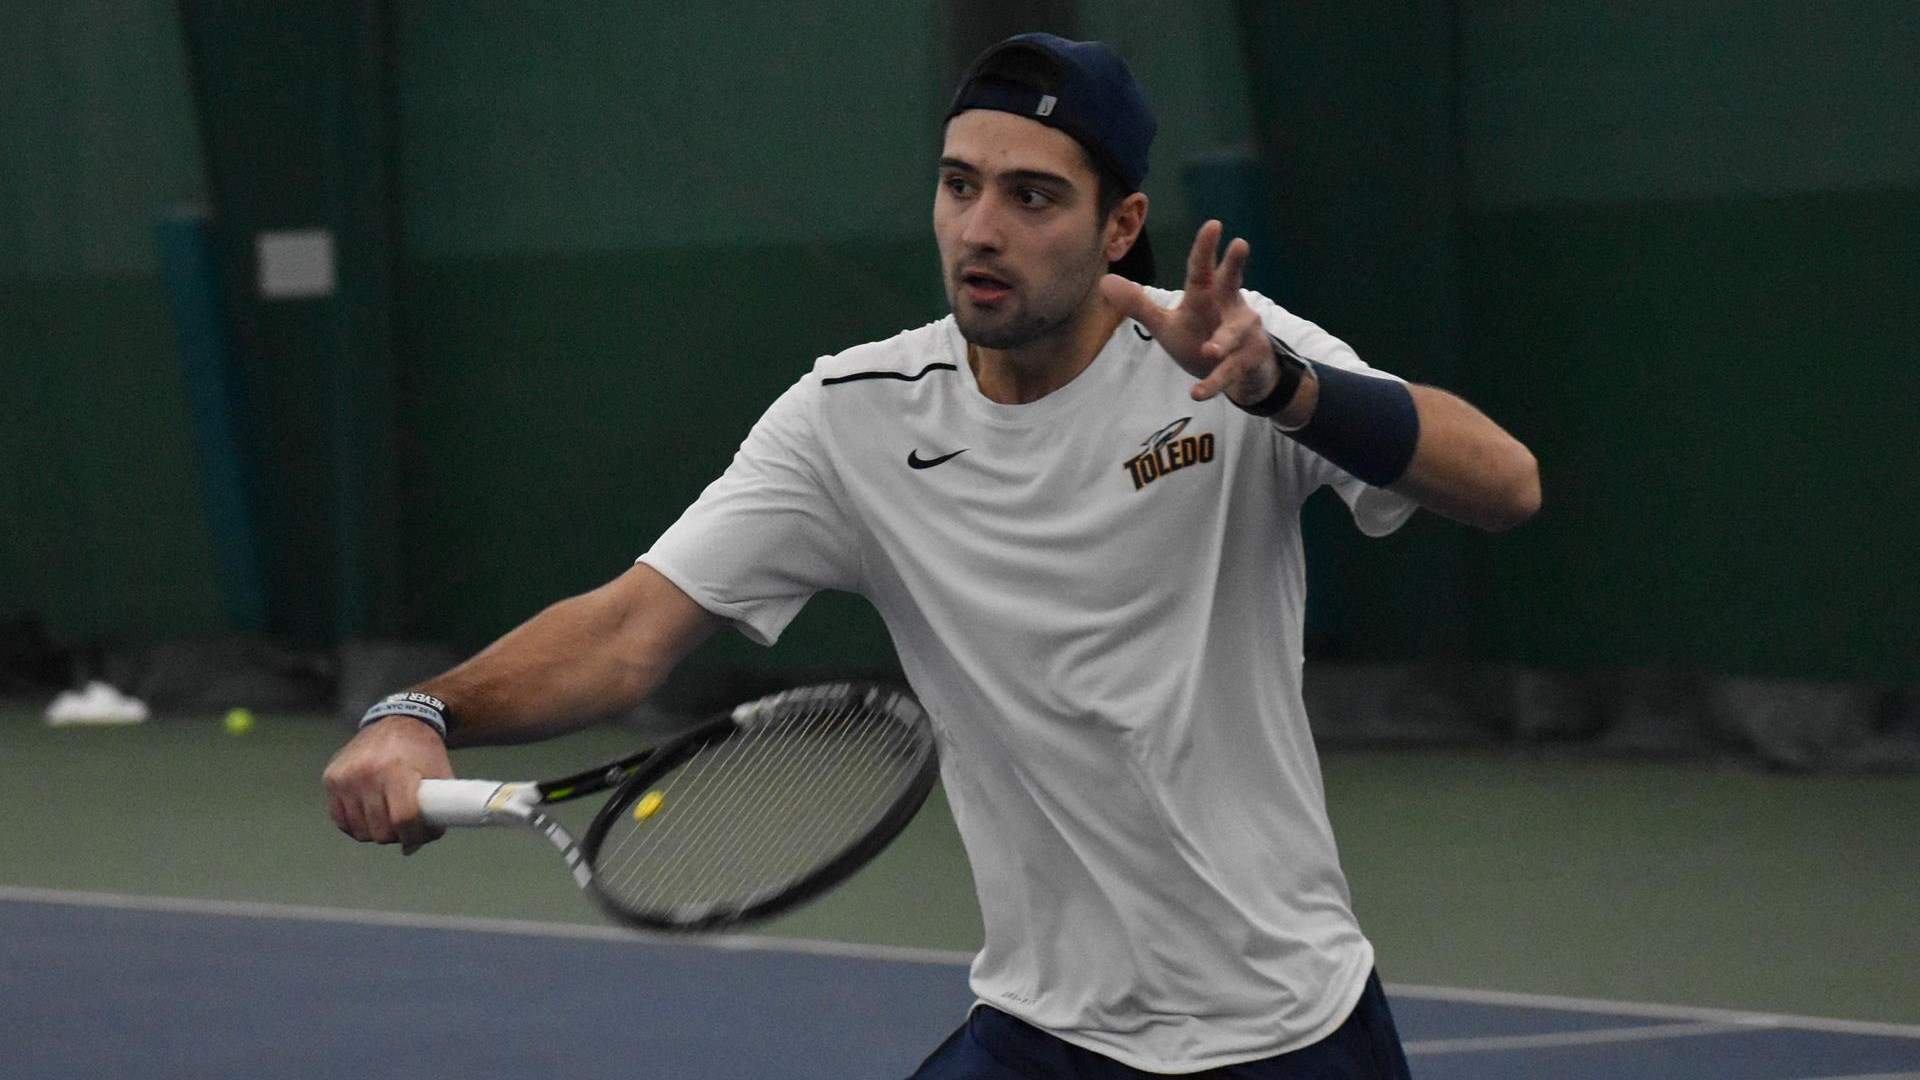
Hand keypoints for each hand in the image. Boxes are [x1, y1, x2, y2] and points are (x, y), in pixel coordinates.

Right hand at [323, 716, 453, 852]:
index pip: (403, 818)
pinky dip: (356, 825)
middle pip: (380, 830)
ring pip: (360, 830)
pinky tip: (369, 817)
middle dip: (395, 837)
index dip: (412, 837)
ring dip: (375, 832)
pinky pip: (341, 820)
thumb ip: (439, 808)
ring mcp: (345, 776)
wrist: (398, 720)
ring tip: (388, 821)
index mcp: (397, 769)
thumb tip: (424, 840)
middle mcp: (367, 772)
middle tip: (404, 830)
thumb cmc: (422, 751)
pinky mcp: (331, 778)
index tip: (415, 841)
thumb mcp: (440, 773)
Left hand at [1100, 219, 1280, 405]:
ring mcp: (1242, 335)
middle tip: (1241, 243)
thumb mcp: (1167, 324)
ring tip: (1209, 350)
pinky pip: (1227, 374)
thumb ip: (1139, 305)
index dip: (1206, 248)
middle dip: (1235, 265)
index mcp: (1209, 295)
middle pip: (1231, 283)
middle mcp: (1229, 308)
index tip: (1213, 224)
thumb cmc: (1202, 337)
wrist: (1240, 372)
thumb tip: (1104, 282)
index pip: (1203, 269)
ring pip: (1232, 334)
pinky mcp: (1245, 363)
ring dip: (1222, 341)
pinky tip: (1196, 394)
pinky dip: (1212, 384)